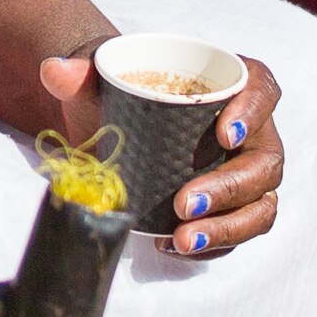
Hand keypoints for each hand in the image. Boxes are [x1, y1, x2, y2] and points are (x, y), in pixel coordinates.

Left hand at [41, 50, 286, 257]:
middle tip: (183, 203)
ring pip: (260, 205)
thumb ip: (78, 71)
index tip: (224, 133)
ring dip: (228, 227)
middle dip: (230, 187)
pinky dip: (212, 245)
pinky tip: (174, 245)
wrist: (108, 122)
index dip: (254, 111)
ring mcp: (245, 172)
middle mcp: (250, 131)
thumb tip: (53, 71)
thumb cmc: (116, 92)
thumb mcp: (97, 79)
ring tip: (184, 238)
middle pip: (263, 161)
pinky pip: (238, 231)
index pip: (262, 89)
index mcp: (230, 86)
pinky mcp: (231, 207)